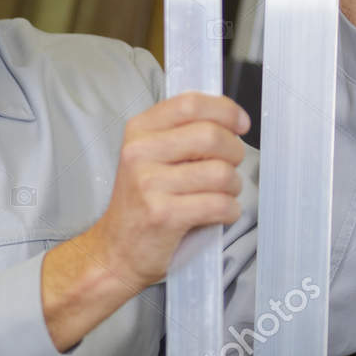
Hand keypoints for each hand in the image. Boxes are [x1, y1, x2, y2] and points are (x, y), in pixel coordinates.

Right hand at [41, 93, 247, 351]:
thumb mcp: (149, 157)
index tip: (240, 124)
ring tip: (220, 195)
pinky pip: (220, 205)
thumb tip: (229, 121)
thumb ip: (180, 134)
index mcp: (138, 132)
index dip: (225, 110)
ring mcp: (149, 184)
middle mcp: (139, 153)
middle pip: (211, 135)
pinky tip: (217, 214)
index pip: (190, 103)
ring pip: (221, 173)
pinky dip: (229, 211)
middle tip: (229, 167)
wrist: (115, 251)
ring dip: (233, 187)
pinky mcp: (164, 215)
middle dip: (234, 152)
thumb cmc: (141, 203)